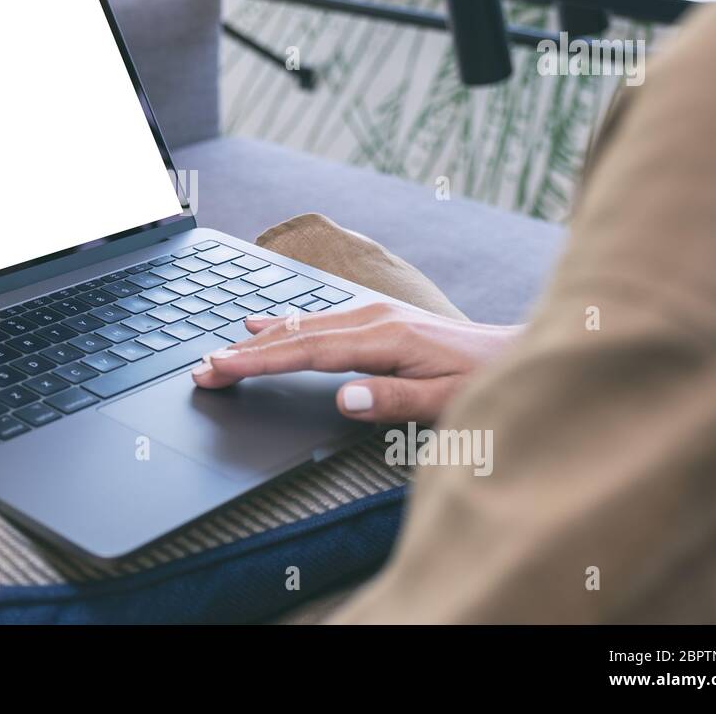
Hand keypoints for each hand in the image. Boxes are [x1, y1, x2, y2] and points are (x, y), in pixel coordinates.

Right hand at [190, 301, 522, 423]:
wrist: (515, 353)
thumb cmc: (482, 382)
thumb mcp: (445, 402)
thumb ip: (392, 401)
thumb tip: (343, 399)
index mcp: (382, 338)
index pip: (304, 350)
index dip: (257, 361)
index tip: (220, 369)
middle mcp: (371, 318)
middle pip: (292, 333)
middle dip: (242, 352)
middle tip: (200, 368)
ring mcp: (371, 313)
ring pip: (299, 324)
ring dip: (255, 340)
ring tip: (217, 352)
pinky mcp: (374, 317)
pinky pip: (315, 318)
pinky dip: (282, 323)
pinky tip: (259, 323)